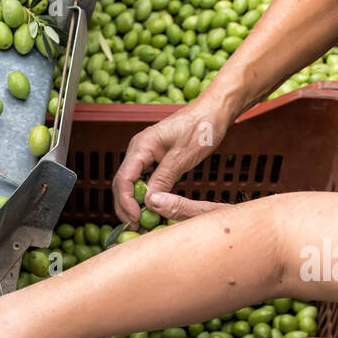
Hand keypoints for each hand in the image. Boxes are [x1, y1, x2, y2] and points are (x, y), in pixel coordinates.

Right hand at [112, 97, 232, 223]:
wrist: (214, 111)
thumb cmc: (202, 128)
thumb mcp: (182, 157)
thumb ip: (163, 179)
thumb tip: (148, 203)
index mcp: (141, 146)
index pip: (123, 179)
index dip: (126, 202)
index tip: (136, 219)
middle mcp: (138, 150)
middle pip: (122, 184)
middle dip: (126, 207)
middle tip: (137, 226)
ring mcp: (145, 154)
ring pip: (131, 184)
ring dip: (134, 203)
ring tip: (143, 221)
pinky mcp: (154, 159)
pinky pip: (143, 180)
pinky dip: (144, 195)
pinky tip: (151, 208)